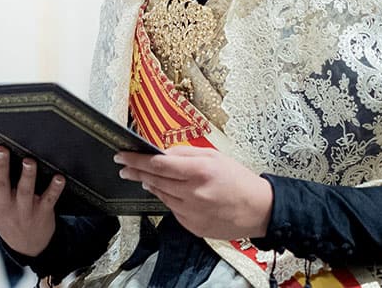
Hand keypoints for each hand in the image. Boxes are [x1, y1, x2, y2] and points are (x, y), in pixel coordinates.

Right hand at [0, 146, 64, 257]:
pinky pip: (49, 199)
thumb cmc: (2, 211)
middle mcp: (3, 201)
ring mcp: (23, 207)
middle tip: (0, 149)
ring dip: (28, 176)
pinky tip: (59, 178)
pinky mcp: (42, 211)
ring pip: (25, 191)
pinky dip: (54, 189)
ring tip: (29, 162)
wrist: (27, 244)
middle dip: (0, 166)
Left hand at [115, 146, 272, 239]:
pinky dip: (168, 198)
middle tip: (124, 166)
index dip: (136, 160)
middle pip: (154, 180)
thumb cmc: (238, 180)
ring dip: (151, 185)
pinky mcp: (192, 226)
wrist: (259, 210)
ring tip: (145, 177)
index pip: (158, 164)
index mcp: (199, 171)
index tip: (122, 155)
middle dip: (136, 172)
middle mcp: (193, 193)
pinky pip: (172, 209)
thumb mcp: (214, 156)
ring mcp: (191, 212)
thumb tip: (161, 153)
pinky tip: (171, 192)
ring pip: (161, 195)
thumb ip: (185, 154)